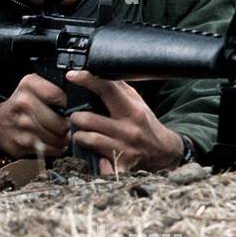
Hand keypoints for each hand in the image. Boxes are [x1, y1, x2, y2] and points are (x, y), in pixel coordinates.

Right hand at [0, 73, 72, 158]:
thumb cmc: (22, 105)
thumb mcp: (33, 87)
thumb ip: (54, 87)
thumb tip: (81, 93)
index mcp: (29, 85)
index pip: (57, 95)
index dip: (71, 104)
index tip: (75, 109)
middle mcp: (23, 103)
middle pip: (59, 121)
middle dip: (69, 126)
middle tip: (70, 126)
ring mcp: (22, 124)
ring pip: (57, 138)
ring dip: (64, 139)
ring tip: (63, 135)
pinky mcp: (22, 142)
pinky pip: (50, 149)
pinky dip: (57, 149)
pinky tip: (55, 144)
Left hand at [63, 70, 185, 174]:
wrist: (163, 150)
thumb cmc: (144, 123)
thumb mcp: (137, 102)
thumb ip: (118, 87)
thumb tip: (97, 70)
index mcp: (132, 110)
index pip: (107, 89)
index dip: (87, 80)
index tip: (72, 76)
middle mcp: (128, 129)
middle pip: (88, 119)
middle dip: (76, 116)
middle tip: (76, 116)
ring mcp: (124, 149)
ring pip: (87, 139)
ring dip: (79, 136)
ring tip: (82, 133)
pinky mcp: (122, 166)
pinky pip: (99, 166)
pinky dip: (92, 161)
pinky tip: (92, 156)